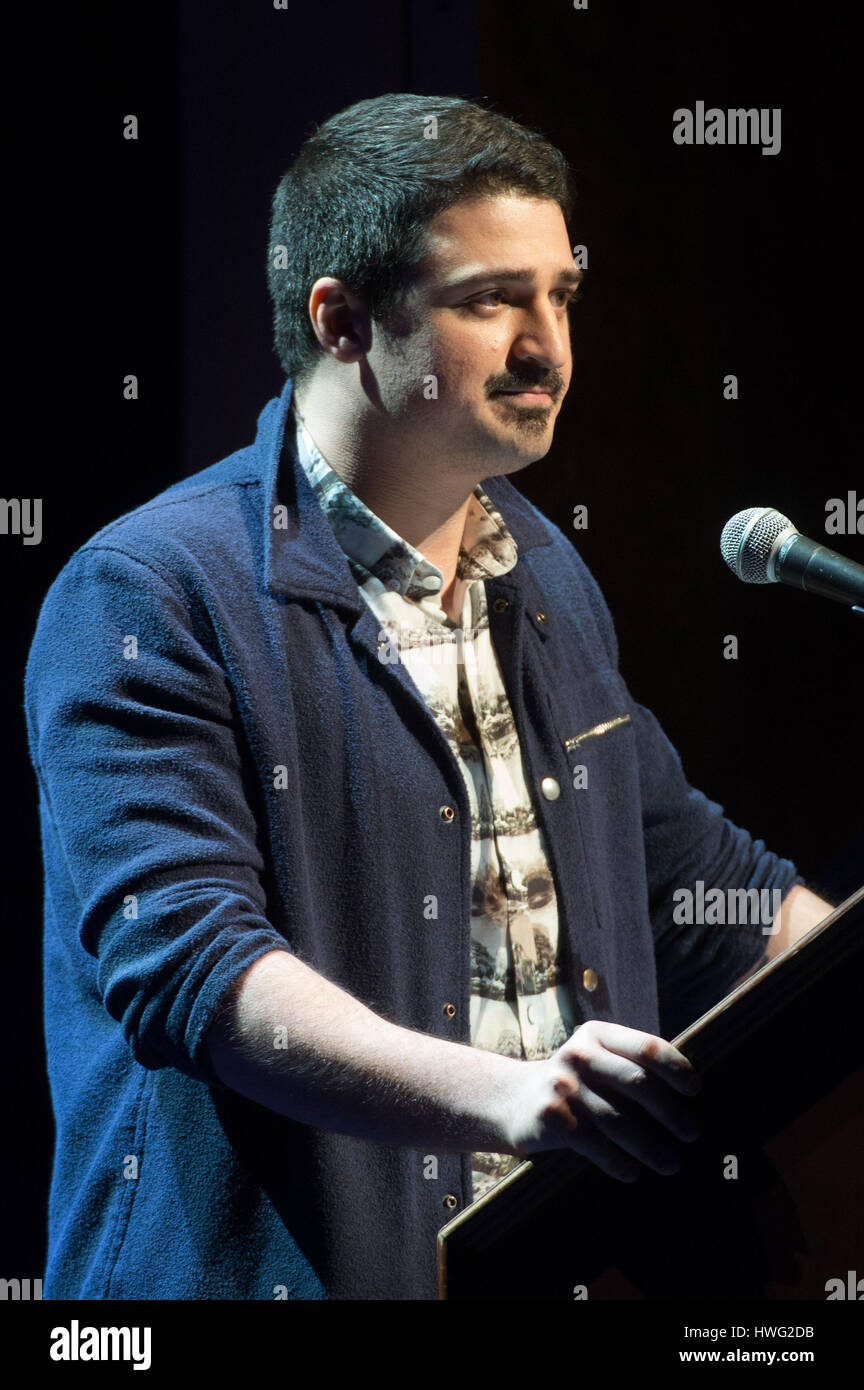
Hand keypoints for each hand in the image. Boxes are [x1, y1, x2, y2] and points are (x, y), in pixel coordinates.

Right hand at [503, 1019, 701, 1180]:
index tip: (695, 1091)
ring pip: (620, 1120)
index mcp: (597, 1035)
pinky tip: (633, 1173)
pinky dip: (619, 1163)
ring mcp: (563, 1085)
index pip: (646, 1047)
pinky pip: (597, 1145)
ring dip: (651, 1147)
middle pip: (638, 1083)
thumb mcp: (596, 1061)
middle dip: (670, 1112)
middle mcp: (579, 1054)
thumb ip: (629, 1066)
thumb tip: (686, 1096)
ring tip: (671, 1163)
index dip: (676, 1068)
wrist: (513, 1100)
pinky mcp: (552, 1116)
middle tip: (691, 1132)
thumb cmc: (574, 1084)